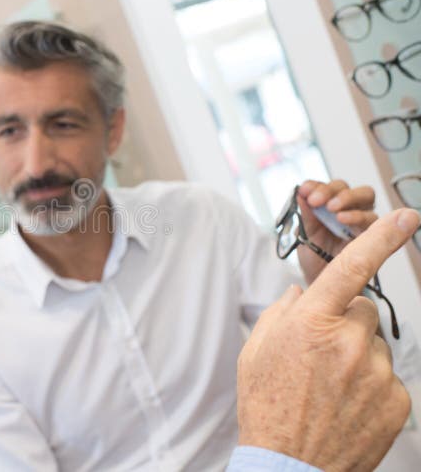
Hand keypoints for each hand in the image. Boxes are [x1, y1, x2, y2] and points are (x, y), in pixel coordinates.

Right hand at [237, 208, 418, 471]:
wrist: (289, 464)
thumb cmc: (266, 403)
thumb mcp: (257, 348)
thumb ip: (282, 311)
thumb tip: (304, 293)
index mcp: (310, 323)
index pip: (350, 269)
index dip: (380, 238)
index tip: (405, 216)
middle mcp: (348, 342)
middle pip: (364, 310)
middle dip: (348, 322)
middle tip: (322, 354)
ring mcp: (376, 373)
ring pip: (377, 345)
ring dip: (360, 355)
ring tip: (333, 386)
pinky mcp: (397, 401)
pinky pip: (389, 376)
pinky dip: (372, 384)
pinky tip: (348, 404)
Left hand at [297, 179, 376, 282]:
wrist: (322, 282)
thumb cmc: (314, 256)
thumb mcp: (304, 234)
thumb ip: (304, 214)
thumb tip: (299, 193)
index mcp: (327, 205)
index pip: (327, 187)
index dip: (317, 185)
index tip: (304, 190)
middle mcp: (346, 208)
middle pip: (347, 188)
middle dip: (331, 190)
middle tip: (317, 200)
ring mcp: (360, 219)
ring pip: (364, 197)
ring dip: (347, 198)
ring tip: (332, 209)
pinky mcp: (372, 233)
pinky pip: (371, 219)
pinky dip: (357, 215)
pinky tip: (343, 220)